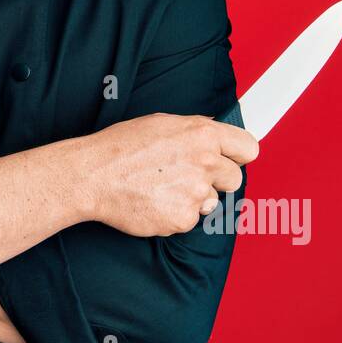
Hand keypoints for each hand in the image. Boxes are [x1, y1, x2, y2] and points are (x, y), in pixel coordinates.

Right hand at [78, 113, 258, 236]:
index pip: (248, 148)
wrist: (92, 176)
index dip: (238, 155)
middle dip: (216, 180)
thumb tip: (214, 135)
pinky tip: (154, 202)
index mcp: (202, 134)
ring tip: (161, 187)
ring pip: (211, 201)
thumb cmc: (120, 147)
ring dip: (193, 198)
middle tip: (187, 176)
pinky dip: (174, 214)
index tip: (231, 160)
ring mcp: (195, 193)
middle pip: (235, 178)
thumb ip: (194, 130)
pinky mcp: (183, 219)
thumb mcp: (161, 123)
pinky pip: (189, 219)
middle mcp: (205, 162)